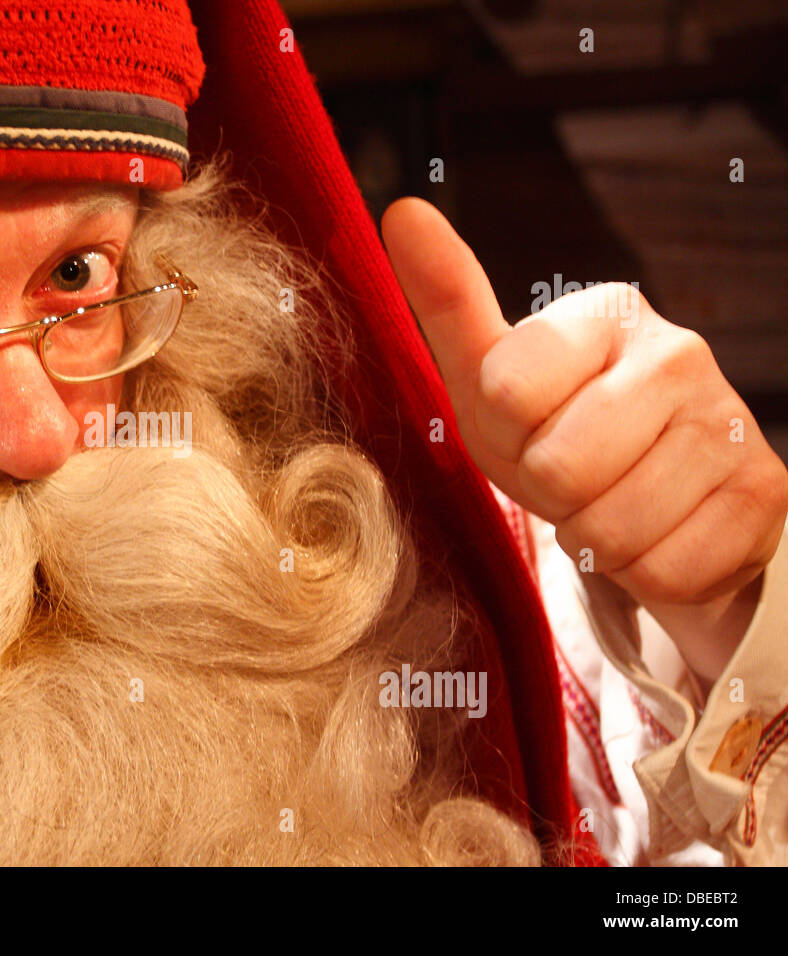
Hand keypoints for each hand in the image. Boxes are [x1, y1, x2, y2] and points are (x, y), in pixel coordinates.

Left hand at [380, 198, 787, 682]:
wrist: (661, 504)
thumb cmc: (559, 432)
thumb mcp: (489, 377)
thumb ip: (448, 300)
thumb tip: (401, 212)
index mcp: (605, 313)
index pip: (505, 392)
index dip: (505, 434)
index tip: (530, 427)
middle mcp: (677, 352)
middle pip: (558, 467)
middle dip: (552, 494)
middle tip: (574, 479)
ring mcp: (729, 422)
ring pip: (611, 528)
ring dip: (596, 538)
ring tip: (614, 504)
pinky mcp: (762, 495)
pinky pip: (664, 571)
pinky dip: (645, 574)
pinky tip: (660, 533)